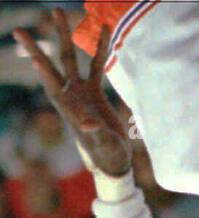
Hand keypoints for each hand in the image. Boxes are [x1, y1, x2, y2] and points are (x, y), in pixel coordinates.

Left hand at [14, 9, 130, 177]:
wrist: (113, 159)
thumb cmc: (106, 155)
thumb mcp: (101, 145)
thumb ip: (95, 133)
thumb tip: (88, 123)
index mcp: (68, 108)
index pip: (52, 85)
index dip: (43, 71)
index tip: (33, 56)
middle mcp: (70, 95)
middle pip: (51, 65)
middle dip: (36, 48)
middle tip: (20, 31)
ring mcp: (81, 91)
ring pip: (71, 58)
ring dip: (65, 35)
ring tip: (59, 10)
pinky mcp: (94, 91)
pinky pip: (98, 65)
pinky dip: (101, 48)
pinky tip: (105, 30)